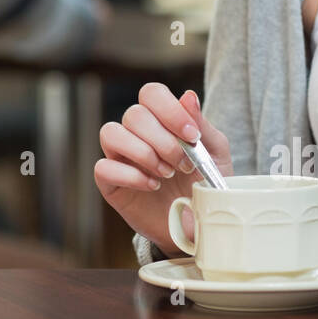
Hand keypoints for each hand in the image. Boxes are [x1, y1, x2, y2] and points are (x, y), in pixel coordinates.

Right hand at [95, 82, 231, 255]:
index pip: (151, 93)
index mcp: (160, 120)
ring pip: (110, 133)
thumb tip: (188, 95)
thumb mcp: (214, 154)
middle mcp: (136, 133)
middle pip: (134, 114)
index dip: (169, 109)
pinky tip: (151, 185)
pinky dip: (130, 176)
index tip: (192, 135)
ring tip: (166, 174)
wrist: (199, 225)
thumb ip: (202, 125)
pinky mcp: (110, 184)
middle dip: (164, 140)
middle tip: (183, 164)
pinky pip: (103, 167)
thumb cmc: (206, 184)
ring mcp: (120, 157)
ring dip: (143, 153)